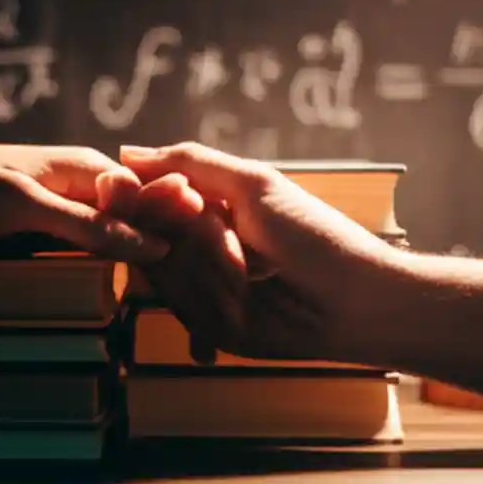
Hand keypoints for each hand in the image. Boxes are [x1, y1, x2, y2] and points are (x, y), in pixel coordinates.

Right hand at [101, 142, 406, 362]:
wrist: (356, 300)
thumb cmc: (314, 234)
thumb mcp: (252, 185)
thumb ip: (190, 163)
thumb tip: (126, 152)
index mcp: (211, 211)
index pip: (151, 203)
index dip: (148, 200)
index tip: (165, 198)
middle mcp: (202, 251)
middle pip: (152, 240)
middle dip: (189, 237)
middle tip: (231, 244)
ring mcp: (207, 292)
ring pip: (165, 276)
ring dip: (208, 270)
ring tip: (251, 275)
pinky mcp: (215, 331)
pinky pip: (184, 311)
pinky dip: (212, 301)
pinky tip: (246, 302)